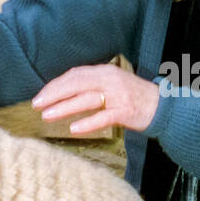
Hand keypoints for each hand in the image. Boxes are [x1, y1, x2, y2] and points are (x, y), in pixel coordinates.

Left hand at [32, 62, 160, 133]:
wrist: (162, 106)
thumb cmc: (132, 97)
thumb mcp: (111, 84)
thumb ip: (91, 85)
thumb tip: (63, 93)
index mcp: (104, 71)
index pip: (74, 75)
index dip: (55, 85)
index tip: (40, 96)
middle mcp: (110, 80)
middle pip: (76, 84)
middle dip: (54, 94)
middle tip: (36, 105)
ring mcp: (118, 95)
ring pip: (86, 100)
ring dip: (64, 107)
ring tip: (47, 115)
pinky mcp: (125, 111)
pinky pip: (103, 117)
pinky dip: (88, 122)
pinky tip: (74, 129)